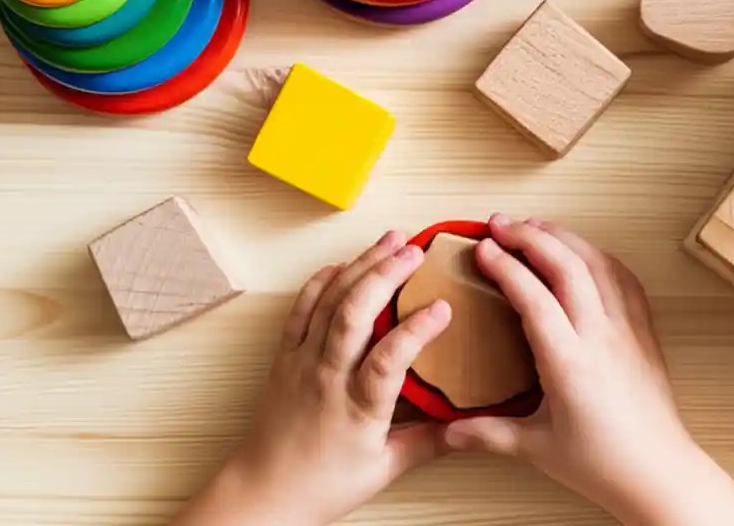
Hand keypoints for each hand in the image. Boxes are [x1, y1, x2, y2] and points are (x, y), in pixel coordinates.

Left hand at [172, 231, 452, 525]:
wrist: (263, 493)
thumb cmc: (321, 486)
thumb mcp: (384, 469)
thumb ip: (430, 443)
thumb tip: (470, 427)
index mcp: (358, 407)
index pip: (389, 359)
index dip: (416, 329)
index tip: (443, 307)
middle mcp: (327, 376)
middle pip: (353, 313)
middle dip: (385, 274)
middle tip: (416, 251)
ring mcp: (302, 361)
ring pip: (330, 301)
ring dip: (360, 266)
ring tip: (389, 241)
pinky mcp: (285, 357)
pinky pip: (301, 309)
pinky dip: (321, 282)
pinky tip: (343, 265)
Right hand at [444, 216, 733, 525]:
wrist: (659, 473)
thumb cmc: (603, 465)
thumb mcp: (536, 448)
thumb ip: (488, 433)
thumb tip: (447, 430)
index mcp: (569, 364)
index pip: (535, 298)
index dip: (506, 267)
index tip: (482, 249)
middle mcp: (601, 338)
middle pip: (567, 267)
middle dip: (531, 236)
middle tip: (499, 224)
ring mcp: (627, 330)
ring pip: (597, 264)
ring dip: (564, 237)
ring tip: (534, 226)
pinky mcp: (644, 332)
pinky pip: (623, 279)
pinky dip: (598, 256)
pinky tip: (581, 252)